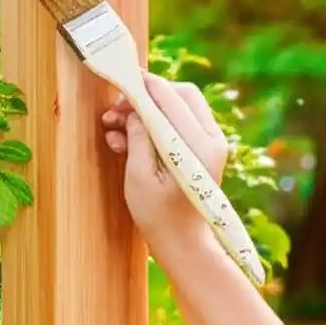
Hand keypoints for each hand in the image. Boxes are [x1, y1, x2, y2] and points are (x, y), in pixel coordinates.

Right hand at [101, 73, 229, 262]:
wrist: (183, 242)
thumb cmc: (159, 215)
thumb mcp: (139, 175)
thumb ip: (138, 136)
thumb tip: (134, 107)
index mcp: (198, 146)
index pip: (170, 98)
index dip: (142, 86)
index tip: (118, 82)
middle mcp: (212, 139)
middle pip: (180, 94)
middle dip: (146, 95)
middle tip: (116, 108)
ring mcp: (211, 143)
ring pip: (178, 105)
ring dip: (146, 111)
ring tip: (114, 127)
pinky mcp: (203, 149)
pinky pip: (179, 122)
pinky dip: (154, 124)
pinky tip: (126, 140)